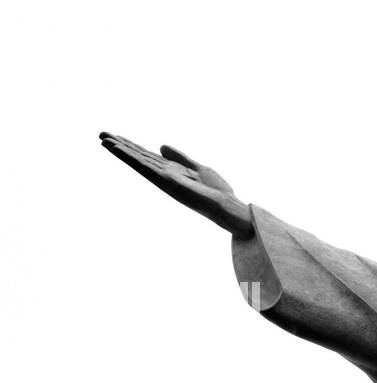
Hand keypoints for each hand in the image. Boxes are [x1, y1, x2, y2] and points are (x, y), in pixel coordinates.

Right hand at [99, 132, 251, 236]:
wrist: (227, 205)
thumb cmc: (217, 190)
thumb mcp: (198, 167)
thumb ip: (180, 157)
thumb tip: (161, 145)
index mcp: (171, 170)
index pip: (147, 155)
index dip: (131, 146)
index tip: (115, 137)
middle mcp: (165, 174)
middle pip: (139, 157)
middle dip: (121, 146)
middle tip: (100, 134)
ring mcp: (164, 178)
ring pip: (138, 161)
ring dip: (121, 151)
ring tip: (103, 139)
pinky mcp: (167, 181)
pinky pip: (145, 167)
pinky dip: (131, 158)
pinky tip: (119, 150)